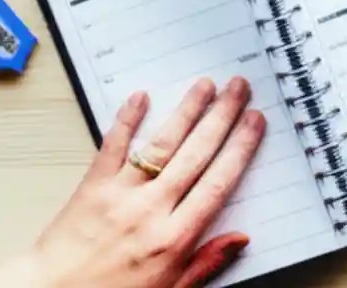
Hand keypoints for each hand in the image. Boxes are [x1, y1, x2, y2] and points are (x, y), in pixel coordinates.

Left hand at [0, 77, 265, 287]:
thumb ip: (205, 262)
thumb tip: (240, 238)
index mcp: (174, 239)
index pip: (217, 183)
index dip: (240, 149)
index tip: (254, 123)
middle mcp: (150, 211)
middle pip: (195, 155)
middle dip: (221, 117)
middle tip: (239, 89)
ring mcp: (120, 194)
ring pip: (162, 144)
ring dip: (186, 111)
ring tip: (205, 85)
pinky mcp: (92, 185)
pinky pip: (113, 145)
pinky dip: (127, 119)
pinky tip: (141, 96)